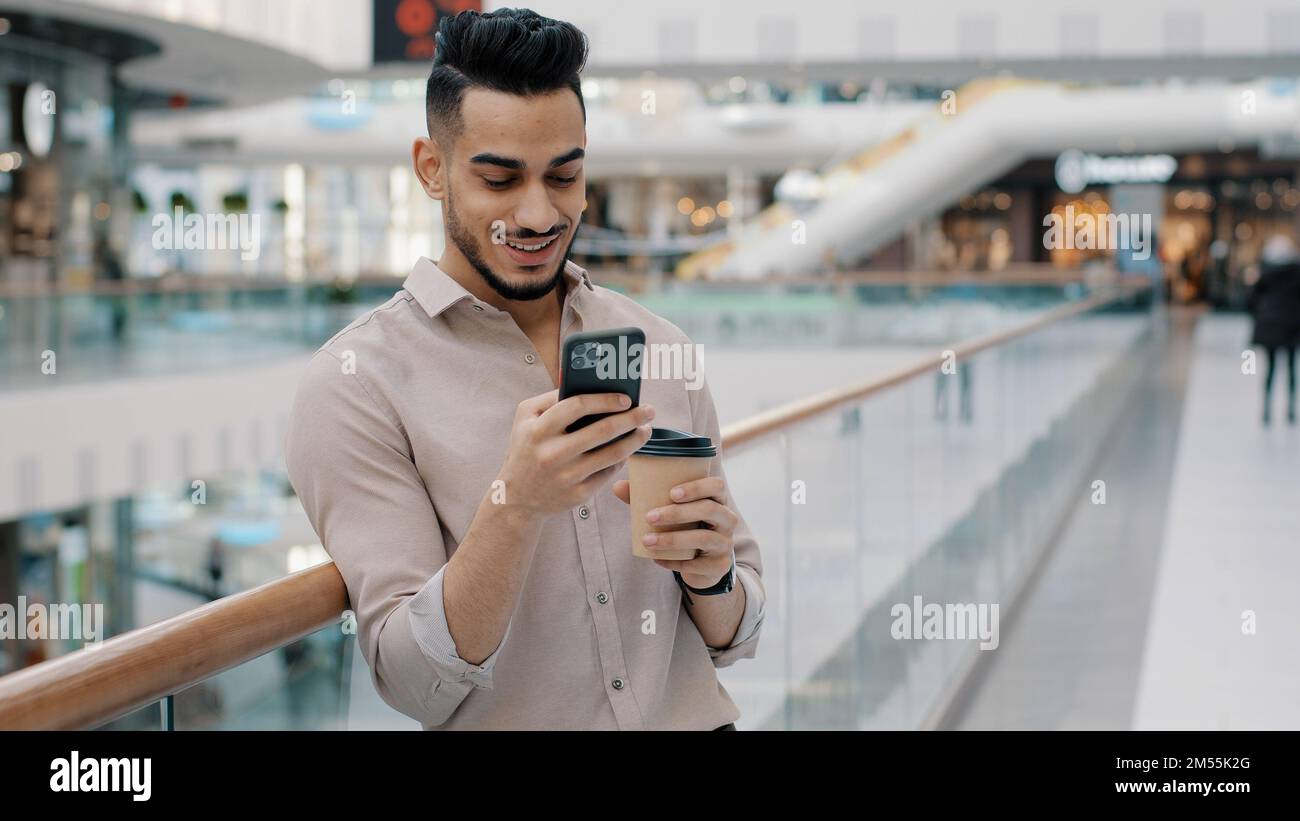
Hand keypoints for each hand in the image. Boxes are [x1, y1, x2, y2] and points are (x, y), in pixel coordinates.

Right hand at [499, 390, 654, 514]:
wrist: (517, 497)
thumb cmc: (526, 448)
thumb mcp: (525, 418)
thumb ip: (551, 397)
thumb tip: (587, 384)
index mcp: (539, 430)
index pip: (577, 406)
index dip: (605, 400)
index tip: (626, 398)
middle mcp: (553, 453)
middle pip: (602, 431)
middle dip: (631, 418)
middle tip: (648, 410)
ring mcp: (566, 476)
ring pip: (612, 454)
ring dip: (635, 440)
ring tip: (645, 430)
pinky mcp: (578, 495)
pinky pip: (608, 473)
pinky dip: (622, 459)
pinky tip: (629, 449)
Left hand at [612, 476, 736, 587]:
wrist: (702, 565)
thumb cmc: (684, 528)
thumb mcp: (669, 512)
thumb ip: (646, 498)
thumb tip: (617, 486)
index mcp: (716, 500)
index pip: (716, 486)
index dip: (697, 487)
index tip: (671, 493)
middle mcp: (727, 519)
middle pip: (709, 510)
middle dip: (677, 513)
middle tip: (649, 517)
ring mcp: (725, 543)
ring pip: (704, 538)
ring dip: (673, 539)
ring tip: (647, 541)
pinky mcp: (719, 565)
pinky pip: (697, 563)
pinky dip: (674, 561)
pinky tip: (656, 560)